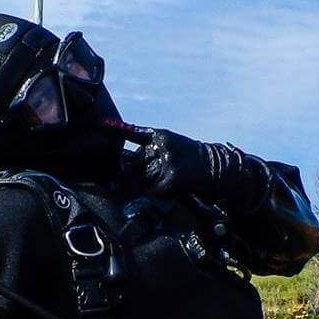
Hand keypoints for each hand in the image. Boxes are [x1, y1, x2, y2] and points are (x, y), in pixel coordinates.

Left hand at [126, 127, 263, 204]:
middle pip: (134, 163)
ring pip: (143, 178)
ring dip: (144, 186)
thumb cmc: (194, 160)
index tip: (99, 125)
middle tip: (119, 185)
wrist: (218, 169)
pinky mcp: (172, 177)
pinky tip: (171, 189)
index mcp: (161, 136)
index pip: (134, 134)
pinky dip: (159, 193)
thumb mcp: (173, 147)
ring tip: (158, 187)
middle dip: (128, 175)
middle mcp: (162, 146)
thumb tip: (128, 166)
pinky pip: (155, 190)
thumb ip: (152, 152)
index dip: (116, 130)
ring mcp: (167, 162)